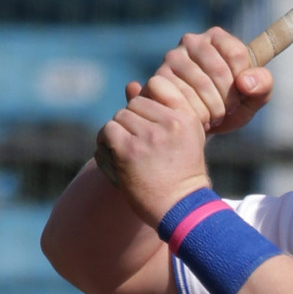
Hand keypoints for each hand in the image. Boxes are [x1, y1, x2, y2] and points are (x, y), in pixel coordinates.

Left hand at [94, 29, 271, 228]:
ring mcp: (148, 136)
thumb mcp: (183, 138)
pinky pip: (106, 132)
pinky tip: (114, 159)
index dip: (148, 100)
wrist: (181, 210)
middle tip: (136, 146)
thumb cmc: (182, 175)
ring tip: (125, 155)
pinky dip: (105, 145)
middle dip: (131, 123)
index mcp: (186, 117)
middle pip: (133, 104)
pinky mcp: (128, 151)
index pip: (157, 83)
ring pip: (118, 118)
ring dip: (116, 135)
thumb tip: (130, 84)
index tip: (150, 122)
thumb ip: (160, 109)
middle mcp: (169, 123)